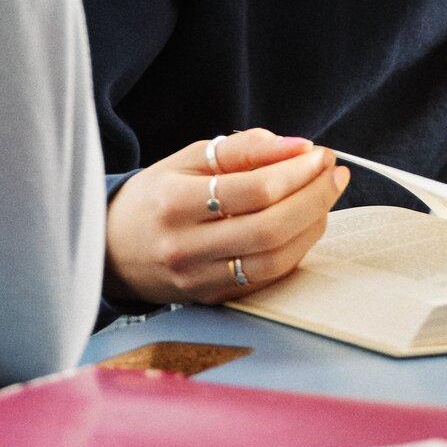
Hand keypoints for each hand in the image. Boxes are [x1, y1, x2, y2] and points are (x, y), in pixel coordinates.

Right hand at [108, 129, 348, 308]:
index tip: (320, 154)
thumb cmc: (155, 197)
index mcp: (175, 202)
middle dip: (314, 198)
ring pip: (274, 260)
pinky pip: (266, 279)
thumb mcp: (188, 160)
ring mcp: (198, 279)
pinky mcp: (211, 299)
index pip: (253, 190)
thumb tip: (298, 147)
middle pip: (270, 228)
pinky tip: (305, 226)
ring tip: (324, 197)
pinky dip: (295, 251)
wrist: (111, 249)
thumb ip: (242, 149)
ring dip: (312, 226)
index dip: (296, 172)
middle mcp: (184, 246)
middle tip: (334, 174)